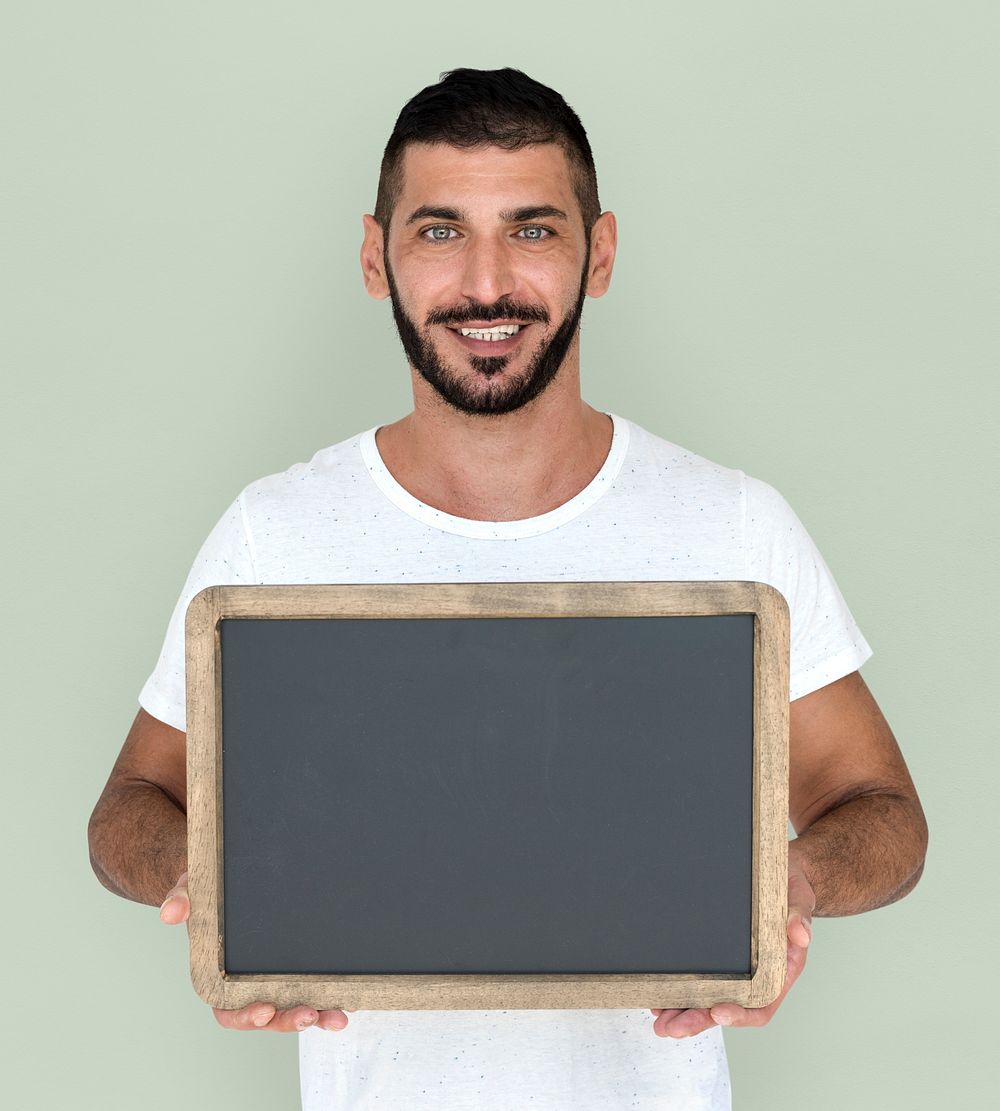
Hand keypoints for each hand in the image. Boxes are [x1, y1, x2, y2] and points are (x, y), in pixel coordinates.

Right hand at [159, 872, 350, 1032]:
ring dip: (316, 1015)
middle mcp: (247, 984)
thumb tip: (171, 913)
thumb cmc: (205, 892)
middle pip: (267, 1017)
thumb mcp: (190, 890)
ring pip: (293, 1007)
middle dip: (288, 1020)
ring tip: (337, 1017)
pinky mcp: (293, 966)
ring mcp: (272, 978)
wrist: (226, 878)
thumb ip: (181, 900)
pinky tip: (349, 997)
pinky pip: (310, 987)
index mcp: (218, 977)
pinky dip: (328, 995)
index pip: (228, 1009)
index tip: (265, 1011)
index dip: (245, 1016)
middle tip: (310, 1015)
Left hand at [649, 850, 814, 1037]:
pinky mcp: (717, 954)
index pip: (761, 1004)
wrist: (779, 871)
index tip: (717, 1012)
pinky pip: (698, 978)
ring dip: (684, 1012)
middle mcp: (755, 975)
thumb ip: (799, 916)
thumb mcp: (798, 898)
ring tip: (660, 1022)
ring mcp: (734, 967)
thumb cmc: (790, 888)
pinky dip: (679, 991)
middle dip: (699, 1020)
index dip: (740, 1014)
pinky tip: (659, 999)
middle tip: (672, 1028)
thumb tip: (800, 934)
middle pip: (727, 1008)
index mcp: (779, 970)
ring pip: (708, 998)